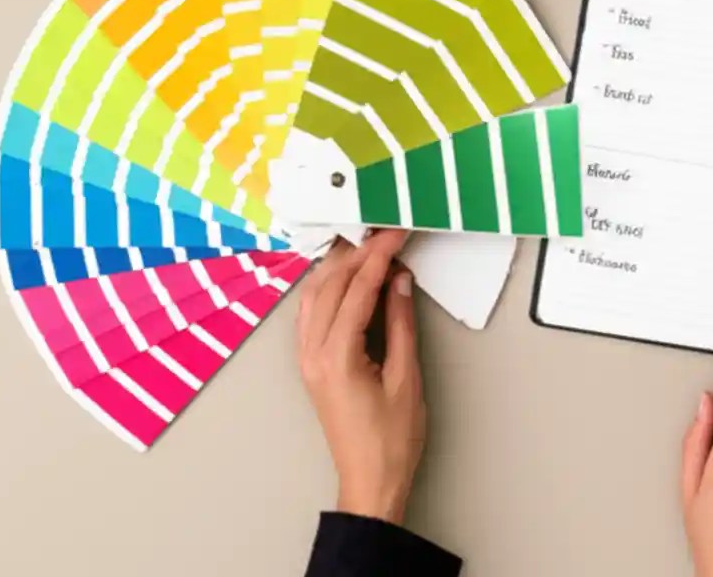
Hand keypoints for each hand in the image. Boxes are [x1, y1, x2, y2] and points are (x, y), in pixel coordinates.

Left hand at [297, 230, 424, 525]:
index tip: (397, 233)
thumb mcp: (406, 378)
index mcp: (336, 356)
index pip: (357, 290)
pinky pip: (312, 314)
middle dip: (358, 254)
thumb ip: (400, 324)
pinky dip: (329, 289)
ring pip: (314, 296)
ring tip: (368, 246)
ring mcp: (306, 359)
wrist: (370, 481)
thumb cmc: (392, 440)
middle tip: (385, 232)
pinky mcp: (311, 365)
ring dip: (340, 268)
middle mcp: (312, 353)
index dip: (379, 257)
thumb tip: (399, 280)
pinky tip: (347, 280)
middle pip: (329, 286)